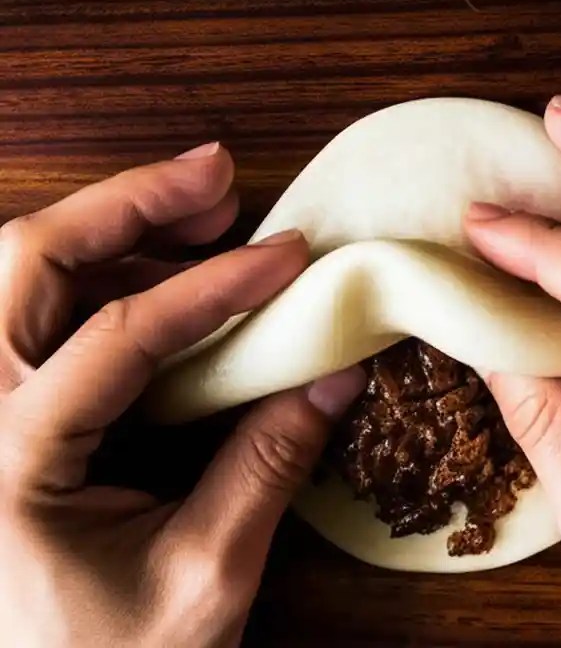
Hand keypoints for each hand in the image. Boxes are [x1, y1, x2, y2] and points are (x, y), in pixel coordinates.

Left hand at [0, 144, 364, 646]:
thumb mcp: (204, 574)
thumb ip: (268, 464)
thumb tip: (335, 374)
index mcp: (7, 464)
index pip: (117, 335)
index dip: (214, 286)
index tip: (291, 258)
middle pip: (24, 262)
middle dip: (128, 203)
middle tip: (219, 177)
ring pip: (16, 279)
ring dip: (111, 231)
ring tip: (205, 218)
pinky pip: (35, 321)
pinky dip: (102, 281)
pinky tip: (170, 278)